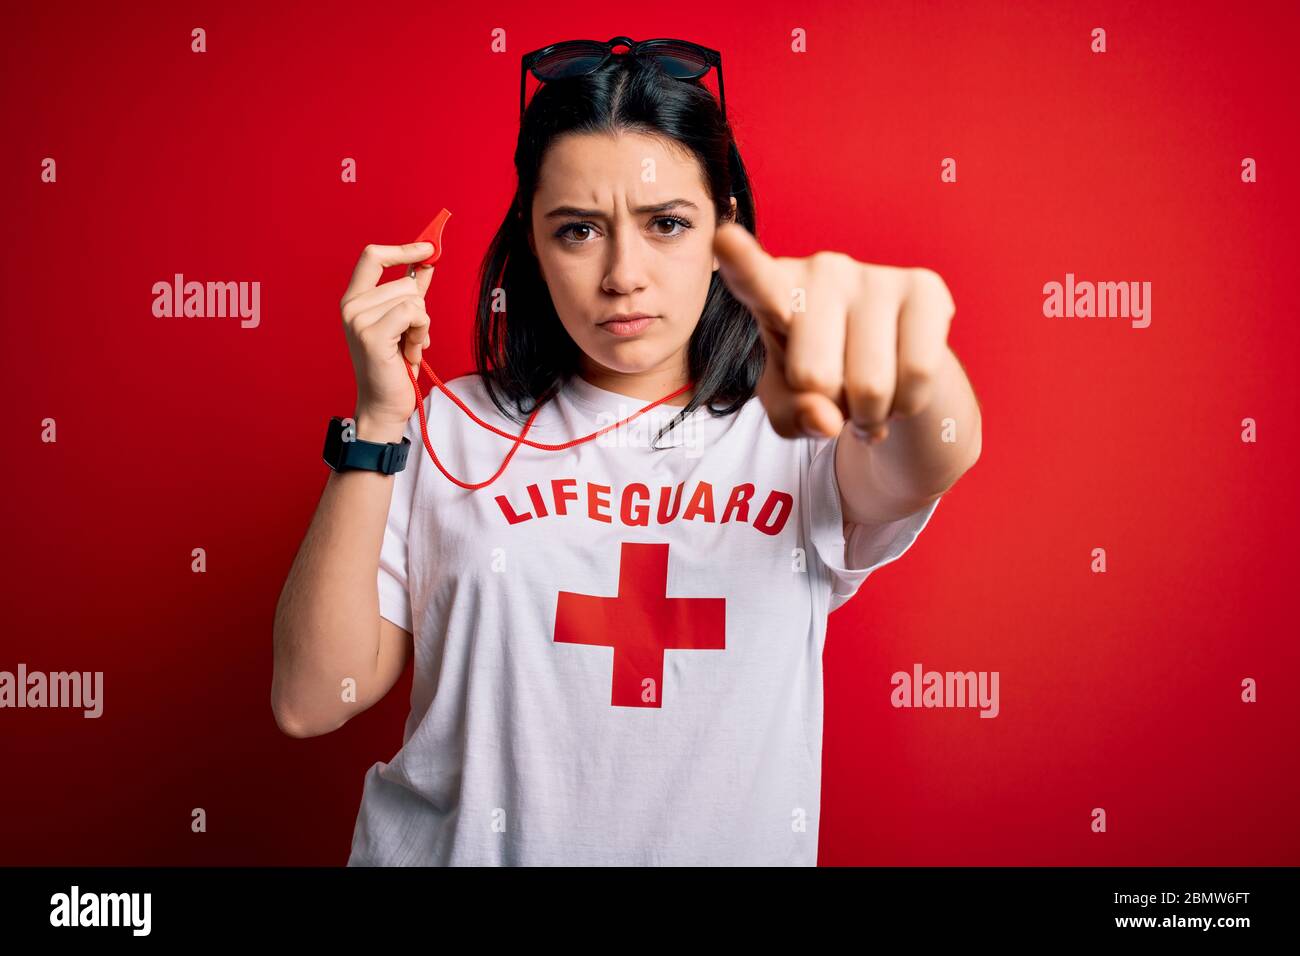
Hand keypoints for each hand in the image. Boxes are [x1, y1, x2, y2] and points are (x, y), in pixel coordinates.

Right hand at [339, 242, 436, 429]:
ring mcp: (358, 320)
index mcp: (354, 300)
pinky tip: (410, 352)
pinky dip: (420, 332)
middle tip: (410, 337)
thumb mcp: (404, 323)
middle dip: (419, 310)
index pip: (373, 256)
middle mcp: (351, 306)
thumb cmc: (394, 366)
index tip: (429, 248)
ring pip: (412, 299)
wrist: (385, 404)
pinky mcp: (371, 335)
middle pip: (405, 283)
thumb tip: (427, 263)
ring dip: (421, 326)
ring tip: (407, 347)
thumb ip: (411, 292)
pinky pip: (412, 313)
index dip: (403, 249)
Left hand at [712, 223, 954, 443]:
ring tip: (867, 393)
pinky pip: (917, 374)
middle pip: (815, 378)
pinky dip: (907, 403)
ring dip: (871, 413)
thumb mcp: (788, 406)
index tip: (724, 239)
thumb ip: (792, 417)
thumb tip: (827, 420)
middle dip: (829, 406)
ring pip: (871, 386)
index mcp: (772, 292)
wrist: (887, 360)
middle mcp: (821, 270)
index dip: (740, 260)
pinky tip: (899, 388)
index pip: (753, 277)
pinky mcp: (923, 286)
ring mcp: (873, 274)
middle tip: (837, 392)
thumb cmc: (820, 376)